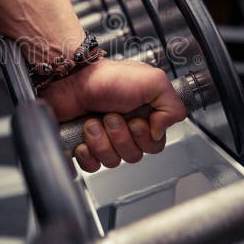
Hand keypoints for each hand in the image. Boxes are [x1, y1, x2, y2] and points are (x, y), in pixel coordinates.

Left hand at [41, 59, 186, 171]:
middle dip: (120, 136)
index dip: (143, 137)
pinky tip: (84, 137)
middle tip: (110, 116)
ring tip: (93, 121)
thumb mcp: (153, 81)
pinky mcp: (86, 147)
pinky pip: (92, 166)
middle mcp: (126, 129)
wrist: (70, 80)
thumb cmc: (107, 77)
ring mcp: (105, 139)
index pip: (154, 145)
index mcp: (144, 116)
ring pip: (113, 161)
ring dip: (101, 141)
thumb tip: (161, 131)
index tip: (135, 121)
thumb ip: (173, 106)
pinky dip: (87, 153)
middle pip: (134, 155)